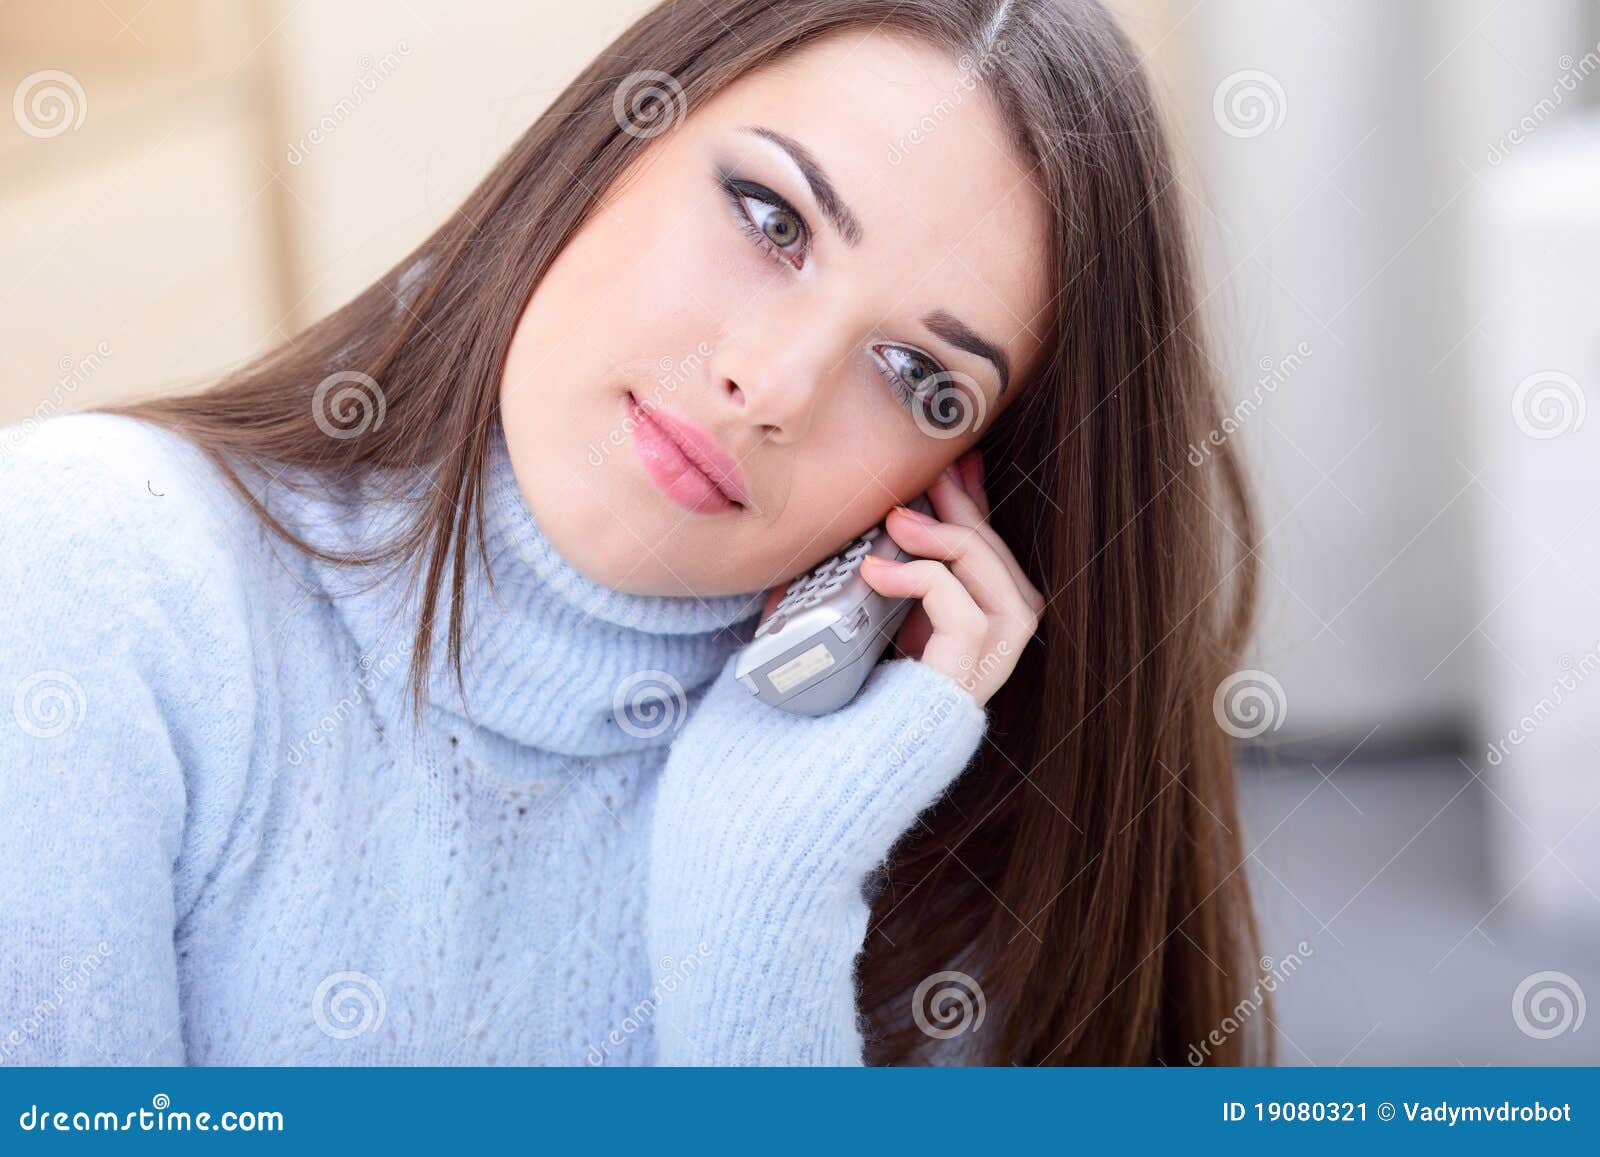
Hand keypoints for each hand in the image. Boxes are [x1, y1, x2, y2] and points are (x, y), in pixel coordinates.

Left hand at [858, 447, 1043, 705]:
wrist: (880, 734)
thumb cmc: (895, 666)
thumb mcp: (910, 597)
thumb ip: (924, 552)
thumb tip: (924, 490)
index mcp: (1002, 600)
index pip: (992, 534)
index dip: (972, 492)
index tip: (947, 460)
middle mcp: (1015, 620)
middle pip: (989, 544)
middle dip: (955, 504)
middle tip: (917, 478)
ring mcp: (1003, 644)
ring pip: (984, 567)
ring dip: (940, 537)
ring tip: (894, 522)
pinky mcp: (979, 662)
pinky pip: (958, 605)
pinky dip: (917, 578)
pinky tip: (877, 571)